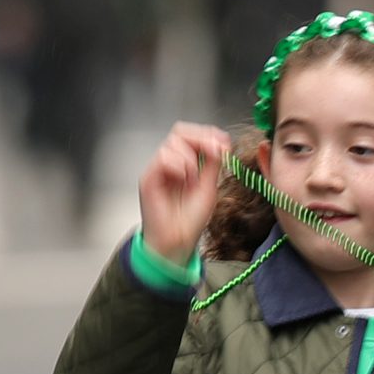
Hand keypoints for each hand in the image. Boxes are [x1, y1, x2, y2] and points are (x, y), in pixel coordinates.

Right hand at [136, 122, 230, 266]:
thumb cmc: (189, 220)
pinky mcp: (149, 177)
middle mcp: (170, 162)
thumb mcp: (209, 186)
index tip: (224, 143)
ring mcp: (158, 169)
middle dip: (201, 138)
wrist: (176, 241)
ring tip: (193, 178)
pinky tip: (184, 179)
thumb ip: (214, 162)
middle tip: (214, 152)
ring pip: (172, 142)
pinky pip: (162, 157)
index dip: (208, 134)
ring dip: (190, 157)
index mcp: (185, 162)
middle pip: (181, 132)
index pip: (192, 134)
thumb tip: (221, 141)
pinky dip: (178, 165)